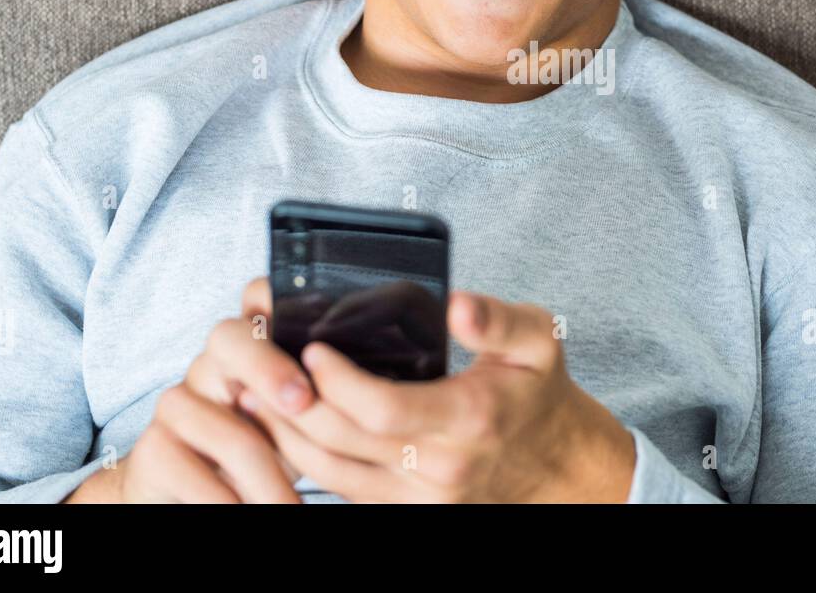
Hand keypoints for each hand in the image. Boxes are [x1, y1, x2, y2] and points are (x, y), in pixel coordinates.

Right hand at [67, 279, 312, 502]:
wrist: (188, 497)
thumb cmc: (262, 450)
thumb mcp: (296, 422)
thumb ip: (321, 397)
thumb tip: (366, 393)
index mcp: (252, 348)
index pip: (258, 297)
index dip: (276, 299)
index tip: (312, 339)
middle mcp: (210, 364)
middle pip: (228, 337)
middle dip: (270, 367)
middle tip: (303, 405)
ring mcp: (177, 402)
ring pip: (227, 426)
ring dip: (268, 479)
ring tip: (293, 508)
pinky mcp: (154, 448)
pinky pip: (193, 470)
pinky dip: (228, 501)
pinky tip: (248, 512)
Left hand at [236, 280, 636, 501]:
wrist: (556, 464)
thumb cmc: (537, 393)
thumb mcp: (538, 341)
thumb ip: (498, 319)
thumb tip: (457, 305)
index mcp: (469, 418)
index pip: (381, 408)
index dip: (336, 380)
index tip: (313, 347)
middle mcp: (440, 465)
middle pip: (341, 442)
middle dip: (293, 402)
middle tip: (266, 363)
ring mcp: (420, 496)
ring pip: (329, 472)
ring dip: (287, 433)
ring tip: (259, 392)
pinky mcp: (406, 509)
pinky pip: (340, 490)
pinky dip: (305, 459)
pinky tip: (288, 426)